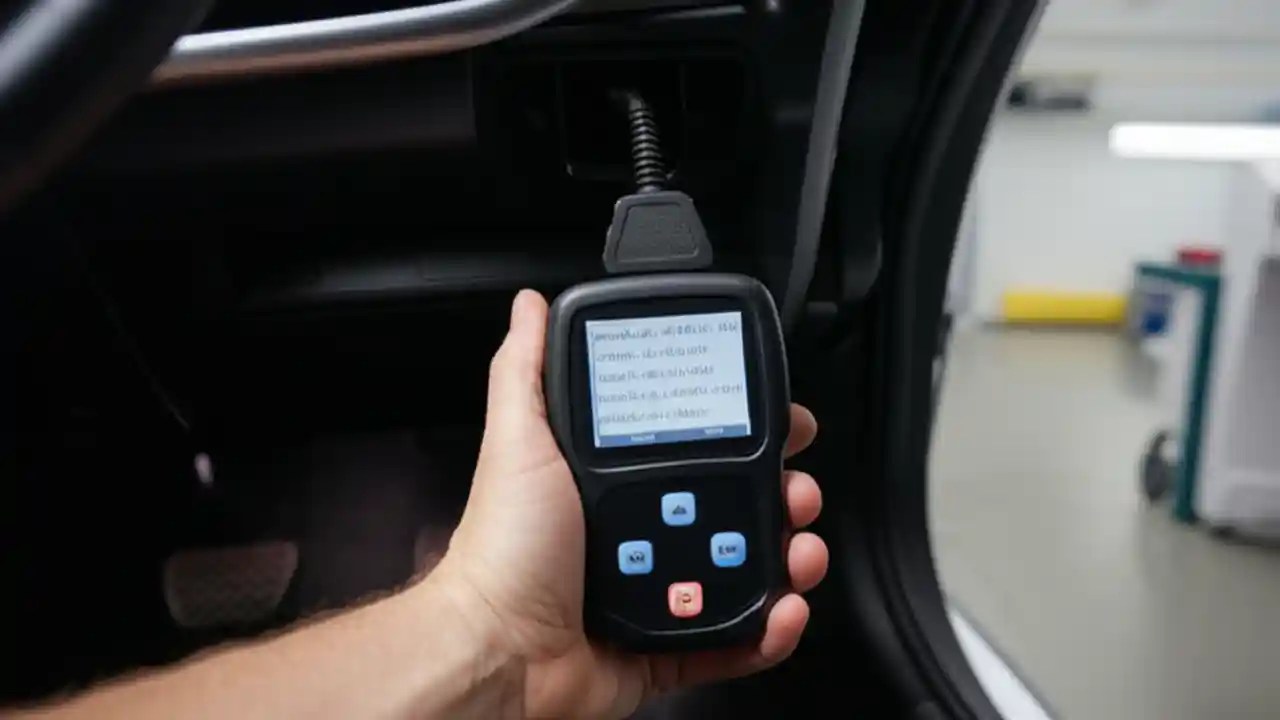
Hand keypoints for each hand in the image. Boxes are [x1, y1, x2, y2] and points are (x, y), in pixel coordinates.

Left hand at [437, 289, 827, 718]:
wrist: (499, 650)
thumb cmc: (503, 547)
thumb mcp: (517, 440)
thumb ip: (526, 369)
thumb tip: (529, 305)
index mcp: (615, 480)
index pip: (698, 443)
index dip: (747, 430)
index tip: (784, 423)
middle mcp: (642, 530)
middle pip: (735, 503)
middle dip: (783, 493)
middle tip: (798, 491)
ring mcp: (659, 588)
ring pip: (746, 568)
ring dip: (789, 557)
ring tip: (800, 551)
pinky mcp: (668, 645)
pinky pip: (735, 638)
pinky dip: (770, 630)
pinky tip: (784, 611)